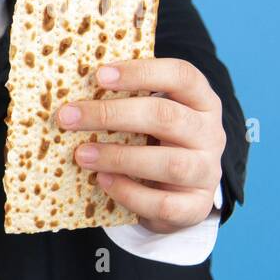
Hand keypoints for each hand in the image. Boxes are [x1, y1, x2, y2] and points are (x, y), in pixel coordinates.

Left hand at [57, 58, 224, 232]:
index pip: (182, 75)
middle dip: (111, 115)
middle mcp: (211, 134)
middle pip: (166, 116)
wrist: (177, 196)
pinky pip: (163, 203)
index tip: (99, 75)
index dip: (141, 72)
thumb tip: (73, 97)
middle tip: (68, 117)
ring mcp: (207, 172)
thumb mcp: (147, 120)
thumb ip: (124, 103)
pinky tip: (102, 181)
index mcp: (201, 101)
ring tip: (81, 155)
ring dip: (118, 157)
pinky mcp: (196, 207)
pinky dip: (129, 193)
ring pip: (168, 163)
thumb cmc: (153, 145)